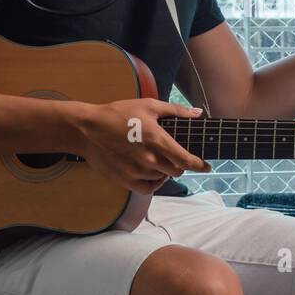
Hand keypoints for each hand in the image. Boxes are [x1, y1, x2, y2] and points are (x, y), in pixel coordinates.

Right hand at [75, 98, 210, 195]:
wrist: (87, 129)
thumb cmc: (118, 114)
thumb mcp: (149, 105)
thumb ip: (176, 111)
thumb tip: (198, 114)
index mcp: (157, 139)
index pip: (186, 160)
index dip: (200, 165)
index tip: (207, 166)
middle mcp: (148, 159)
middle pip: (176, 170)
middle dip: (180, 164)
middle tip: (175, 156)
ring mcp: (136, 171)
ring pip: (162, 178)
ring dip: (165, 171)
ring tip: (157, 159)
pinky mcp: (125, 180)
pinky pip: (148, 188)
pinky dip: (154, 182)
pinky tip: (151, 172)